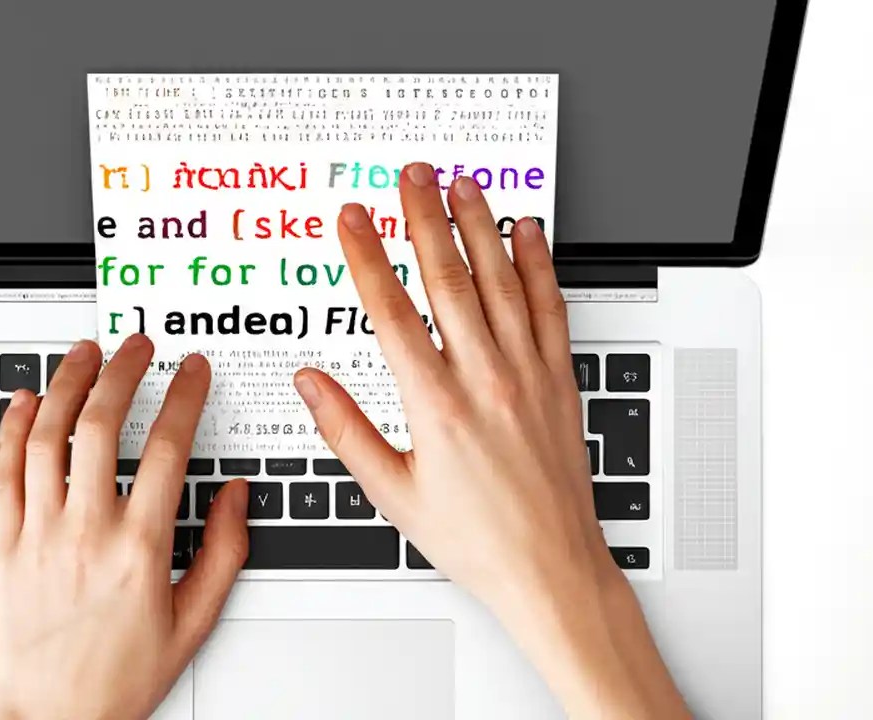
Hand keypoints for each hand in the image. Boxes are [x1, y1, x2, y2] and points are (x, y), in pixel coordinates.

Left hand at [0, 336, 248, 719]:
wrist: (55, 716)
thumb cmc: (119, 676)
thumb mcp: (194, 621)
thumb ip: (223, 552)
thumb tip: (236, 497)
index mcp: (139, 549)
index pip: (169, 449)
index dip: (184, 397)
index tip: (191, 372)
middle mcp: (86, 533)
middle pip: (103, 427)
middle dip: (124, 372)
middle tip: (138, 348)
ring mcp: (40, 535)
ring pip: (47, 438)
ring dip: (67, 384)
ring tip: (84, 354)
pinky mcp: (6, 546)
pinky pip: (3, 473)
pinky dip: (12, 428)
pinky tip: (26, 401)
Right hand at [293, 163, 688, 718]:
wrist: (550, 567)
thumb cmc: (476, 539)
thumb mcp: (394, 494)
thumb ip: (347, 431)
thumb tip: (312, 384)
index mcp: (436, 405)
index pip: (392, 311)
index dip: (367, 257)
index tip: (351, 219)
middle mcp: (484, 379)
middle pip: (448, 279)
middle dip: (424, 219)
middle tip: (410, 175)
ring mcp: (527, 375)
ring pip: (500, 282)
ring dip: (479, 226)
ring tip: (462, 184)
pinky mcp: (560, 380)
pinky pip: (549, 308)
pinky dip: (537, 265)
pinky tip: (527, 233)